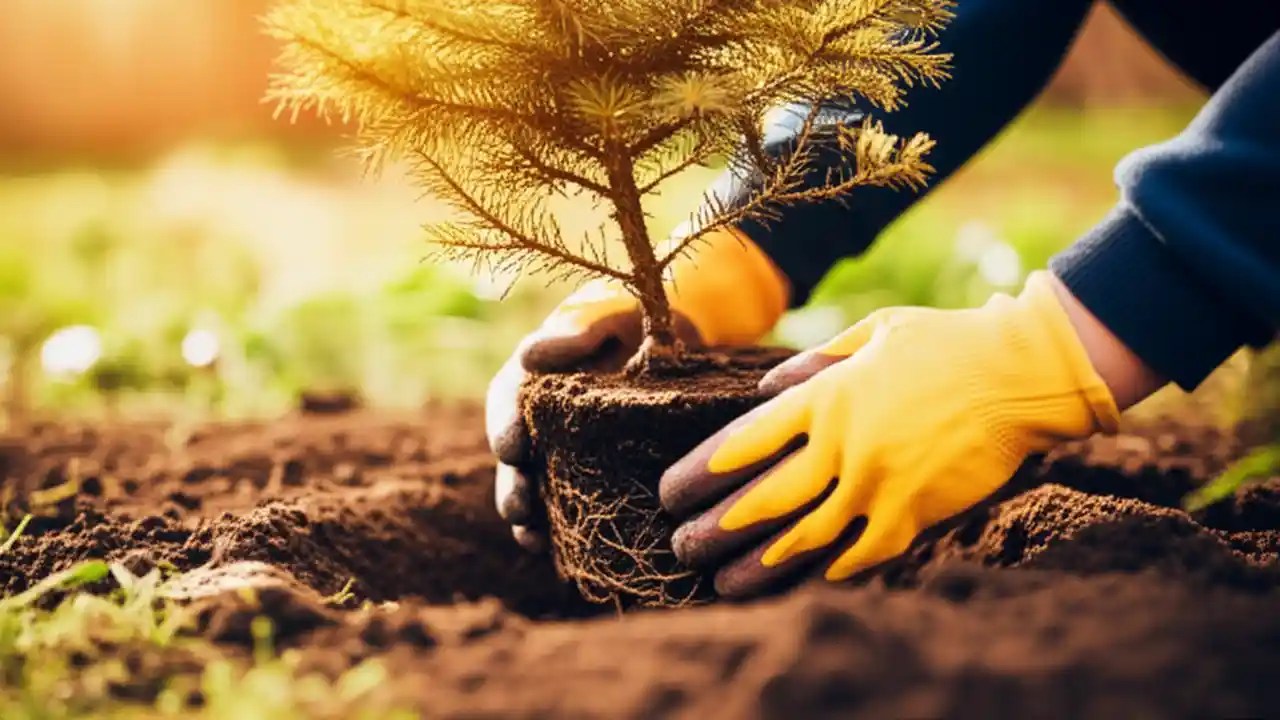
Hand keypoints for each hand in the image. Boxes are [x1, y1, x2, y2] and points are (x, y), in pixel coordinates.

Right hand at [487, 228, 788, 550]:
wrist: (680, 337)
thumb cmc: (640, 317)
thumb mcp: (615, 314)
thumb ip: (580, 329)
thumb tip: (532, 356)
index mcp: (537, 374)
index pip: (508, 400)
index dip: (505, 425)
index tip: (511, 447)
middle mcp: (543, 416)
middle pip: (515, 455)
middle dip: (511, 484)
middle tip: (519, 507)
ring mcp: (565, 447)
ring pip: (536, 485)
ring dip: (530, 514)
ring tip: (532, 538)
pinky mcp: (593, 471)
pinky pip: (571, 501)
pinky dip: (562, 527)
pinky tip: (560, 552)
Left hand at [659, 272, 1121, 597]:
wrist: (1019, 373)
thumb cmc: (945, 343)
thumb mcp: (873, 332)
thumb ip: (814, 363)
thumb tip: (766, 390)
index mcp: (826, 396)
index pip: (746, 441)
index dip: (703, 470)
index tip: (673, 491)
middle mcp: (843, 444)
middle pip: (763, 497)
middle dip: (715, 527)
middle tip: (683, 546)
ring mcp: (878, 484)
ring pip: (804, 536)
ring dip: (758, 564)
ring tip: (721, 583)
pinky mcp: (914, 513)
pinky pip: (860, 554)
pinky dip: (828, 570)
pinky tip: (803, 582)